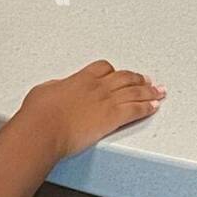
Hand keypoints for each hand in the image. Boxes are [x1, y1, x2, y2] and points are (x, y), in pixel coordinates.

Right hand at [19, 60, 163, 158]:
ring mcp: (106, 101)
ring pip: (134, 91)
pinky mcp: (112, 118)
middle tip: (146, 79)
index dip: (114, 71)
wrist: (44, 127)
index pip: (104, 68)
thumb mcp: (44, 90)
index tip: (118, 74)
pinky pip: (135, 110)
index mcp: (82, 78)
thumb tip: (56, 90)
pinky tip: (153, 107)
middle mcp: (97, 86)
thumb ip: (56, 87)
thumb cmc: (39, 113)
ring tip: (158, 91)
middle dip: (137, 78)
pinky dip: (146, 107)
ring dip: (148, 91)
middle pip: (125, 77)